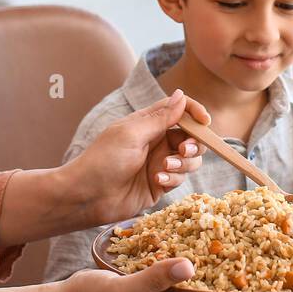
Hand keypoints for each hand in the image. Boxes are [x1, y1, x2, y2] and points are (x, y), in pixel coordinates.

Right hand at [61, 261, 283, 291]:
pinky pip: (200, 276)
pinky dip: (217, 265)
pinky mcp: (165, 283)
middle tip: (290, 277)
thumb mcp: (122, 289)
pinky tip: (222, 250)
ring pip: (217, 288)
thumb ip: (155, 278)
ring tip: (268, 262)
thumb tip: (189, 266)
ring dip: (242, 278)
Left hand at [63, 89, 210, 227]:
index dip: (195, 113)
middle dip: (193, 143)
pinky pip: (179, 178)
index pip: (179, 110)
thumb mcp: (132, 134)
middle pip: (190, 137)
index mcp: (148, 123)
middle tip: (183, 150)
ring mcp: (159, 163)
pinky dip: (173, 178)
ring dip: (183, 164)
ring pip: (190, 160)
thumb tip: (182, 95)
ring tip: (163, 168)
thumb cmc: (103, 160)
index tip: (205, 122)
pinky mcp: (160, 184)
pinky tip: (156, 180)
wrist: (87, 196)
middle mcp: (157, 141)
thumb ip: (161, 117)